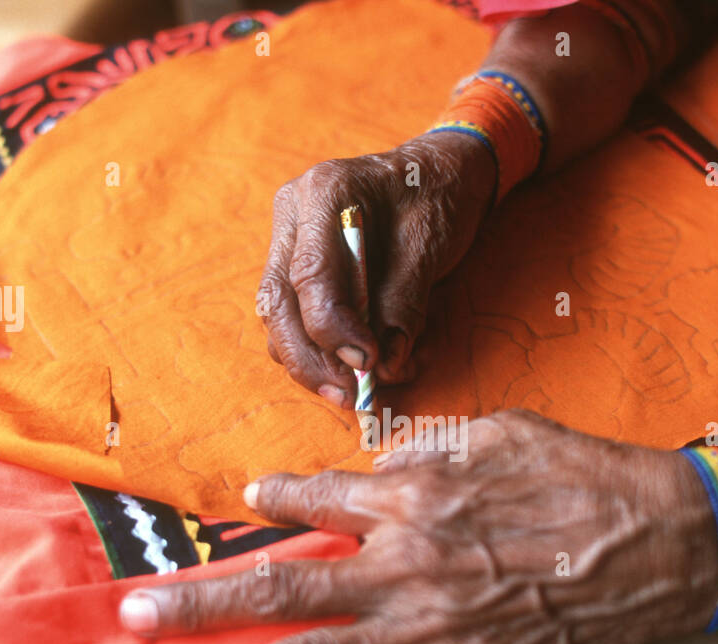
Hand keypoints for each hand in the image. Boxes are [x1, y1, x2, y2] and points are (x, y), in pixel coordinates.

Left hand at [120, 410, 717, 643]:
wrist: (665, 539)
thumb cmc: (583, 475)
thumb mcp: (496, 431)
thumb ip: (422, 446)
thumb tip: (367, 456)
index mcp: (407, 495)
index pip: (312, 499)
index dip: (270, 501)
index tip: (240, 506)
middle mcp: (400, 564)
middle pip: (277, 586)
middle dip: (196, 602)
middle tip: (133, 613)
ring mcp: (428, 631)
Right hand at [257, 131, 496, 406]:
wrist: (439, 174)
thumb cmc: (439, 198)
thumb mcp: (430, 247)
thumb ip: (402, 305)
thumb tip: (383, 366)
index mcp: (326, 192)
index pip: (310, 275)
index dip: (334, 329)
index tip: (368, 363)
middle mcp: (295, 214)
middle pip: (279, 303)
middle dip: (312, 359)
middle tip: (351, 397)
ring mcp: (289, 240)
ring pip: (278, 318)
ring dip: (312, 363)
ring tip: (357, 393)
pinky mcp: (296, 267)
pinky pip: (294, 319)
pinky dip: (321, 351)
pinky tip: (357, 368)